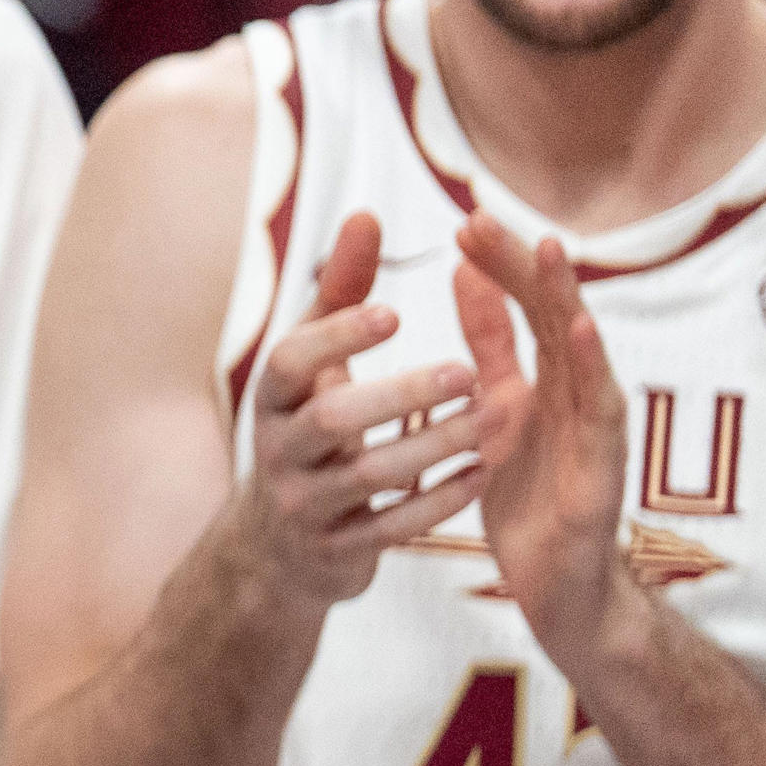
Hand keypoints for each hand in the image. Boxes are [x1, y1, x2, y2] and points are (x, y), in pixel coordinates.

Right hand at [226, 210, 482, 612]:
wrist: (278, 544)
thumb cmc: (307, 425)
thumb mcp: (312, 363)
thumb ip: (340, 291)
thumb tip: (366, 215)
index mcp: (269, 398)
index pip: (291, 361)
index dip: (338, 337)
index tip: (395, 312)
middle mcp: (278, 450)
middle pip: (335, 421)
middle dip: (403, 395)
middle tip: (468, 370)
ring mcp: (305, 504)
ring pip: (372, 476)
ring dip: (438, 445)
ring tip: (496, 415)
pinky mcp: (337, 550)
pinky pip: (392, 528)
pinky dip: (440, 501)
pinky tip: (483, 470)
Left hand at [451, 211, 638, 676]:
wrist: (560, 588)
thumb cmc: (532, 496)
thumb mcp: (497, 410)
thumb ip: (490, 347)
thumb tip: (466, 274)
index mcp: (548, 381)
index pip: (527, 307)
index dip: (499, 263)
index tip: (463, 217)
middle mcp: (578, 395)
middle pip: (556, 315)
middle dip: (522, 264)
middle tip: (483, 214)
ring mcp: (597, 431)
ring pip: (585, 354)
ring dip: (567, 300)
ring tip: (546, 250)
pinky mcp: (604, 471)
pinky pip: (602, 415)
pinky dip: (594, 371)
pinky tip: (583, 334)